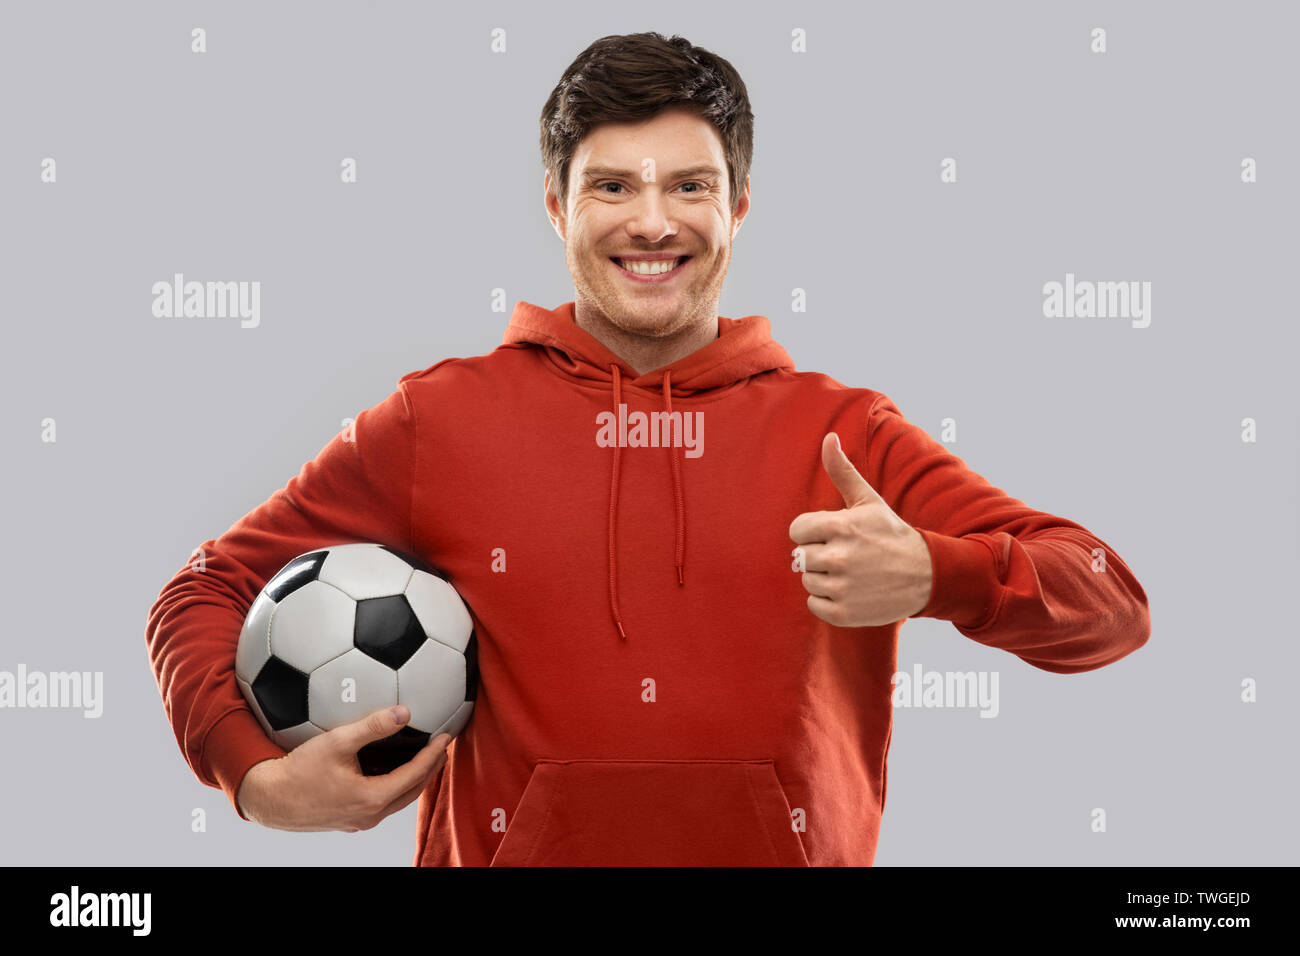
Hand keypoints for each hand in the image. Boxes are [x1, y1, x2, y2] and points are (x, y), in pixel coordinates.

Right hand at [236, 705, 451, 831]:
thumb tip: (404, 712)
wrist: (269, 799)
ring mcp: (360, 820)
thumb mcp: (337, 741)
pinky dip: (395, 785)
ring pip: (398, 799)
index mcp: (373, 798)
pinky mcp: (349, 818)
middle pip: (413, 791)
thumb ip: (372, 726)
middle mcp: (370, 814)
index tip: (446, 737)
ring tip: (424, 758)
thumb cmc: (298, 771)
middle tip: (442, 748)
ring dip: (414, 778)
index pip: (416, 774)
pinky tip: (392, 770)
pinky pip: (382, 802)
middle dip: (431, 768)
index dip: (434, 754)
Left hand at [789, 432, 933, 626]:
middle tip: (846, 554)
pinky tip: (850, 591)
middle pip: (801, 557)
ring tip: (851, 572)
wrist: (926, 575)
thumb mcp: (868, 501)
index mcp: (841, 527)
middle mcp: (840, 558)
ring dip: (823, 577)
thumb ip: (843, 471)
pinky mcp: (845, 613)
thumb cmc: (891, 534)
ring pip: (807, 581)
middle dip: (819, 554)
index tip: (833, 534)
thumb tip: (828, 437)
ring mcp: (843, 587)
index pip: (796, 530)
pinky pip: (814, 605)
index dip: (812, 531)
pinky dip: (828, 601)